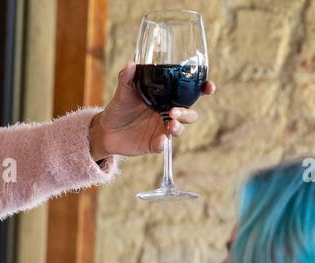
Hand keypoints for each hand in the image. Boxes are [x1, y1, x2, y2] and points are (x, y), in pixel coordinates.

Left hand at [89, 63, 215, 160]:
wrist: (106, 129)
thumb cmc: (120, 106)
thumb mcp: (123, 90)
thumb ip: (127, 77)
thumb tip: (131, 64)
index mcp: (167, 97)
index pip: (191, 93)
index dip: (203, 89)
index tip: (209, 87)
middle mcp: (169, 113)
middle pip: (189, 114)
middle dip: (187, 113)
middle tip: (174, 112)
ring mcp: (162, 129)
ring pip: (179, 129)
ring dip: (178, 128)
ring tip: (170, 125)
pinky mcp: (154, 143)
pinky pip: (163, 145)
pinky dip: (163, 144)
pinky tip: (160, 141)